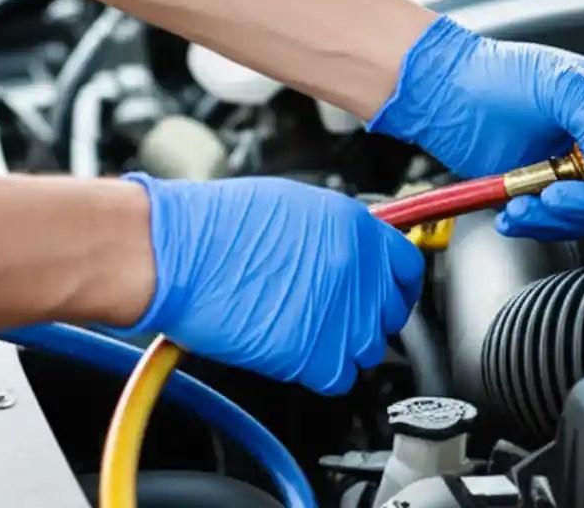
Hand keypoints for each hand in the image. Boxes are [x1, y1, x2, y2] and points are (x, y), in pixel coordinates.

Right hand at [116, 173, 423, 394]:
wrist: (176, 253)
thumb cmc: (215, 226)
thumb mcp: (296, 206)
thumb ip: (337, 233)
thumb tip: (352, 253)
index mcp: (357, 228)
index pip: (407, 268)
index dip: (395, 286)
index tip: (385, 295)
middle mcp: (357, 271)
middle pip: (391, 314)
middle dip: (368, 319)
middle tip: (333, 316)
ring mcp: (339, 313)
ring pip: (367, 350)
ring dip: (341, 347)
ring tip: (302, 330)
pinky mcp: (313, 352)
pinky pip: (338, 377)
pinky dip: (319, 372)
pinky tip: (292, 351)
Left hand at [369, 16, 583, 239]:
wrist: (443, 93)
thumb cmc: (500, 73)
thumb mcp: (564, 88)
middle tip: (558, 193)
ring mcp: (578, 170)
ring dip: (560, 216)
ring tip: (526, 199)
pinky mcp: (547, 192)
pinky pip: (558, 225)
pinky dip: (536, 223)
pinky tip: (515, 209)